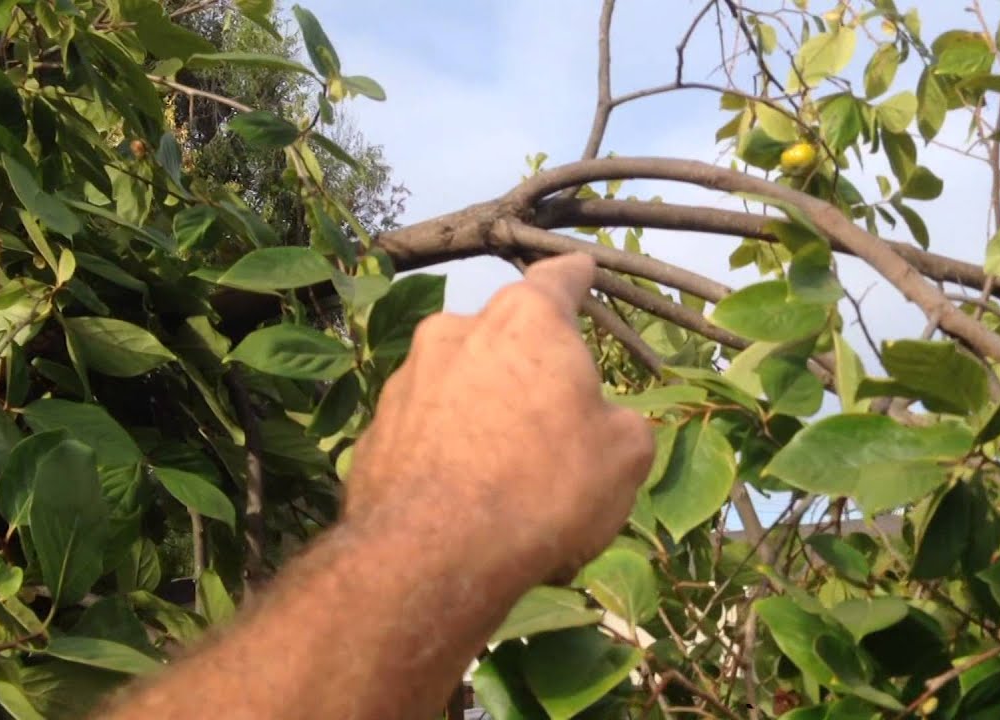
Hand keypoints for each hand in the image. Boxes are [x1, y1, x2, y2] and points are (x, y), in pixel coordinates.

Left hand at [346, 253, 655, 586]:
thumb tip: (602, 425)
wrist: (432, 555)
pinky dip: (449, 455)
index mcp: (526, 320)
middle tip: (555, 422)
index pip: (558, 278)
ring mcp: (408, 380)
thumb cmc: (544, 488)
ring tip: (509, 483)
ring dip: (487, 417)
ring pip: (463, 387)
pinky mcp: (374, 432)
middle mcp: (458, 331)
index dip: (575, 275)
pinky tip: (465, 506)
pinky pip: (428, 434)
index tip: (579, 268)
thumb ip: (621, 423)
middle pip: (506, 338)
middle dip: (530, 369)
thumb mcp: (625, 456)